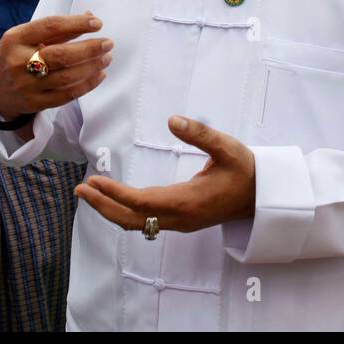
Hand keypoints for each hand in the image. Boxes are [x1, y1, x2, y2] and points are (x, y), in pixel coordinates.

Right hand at [0, 13, 112, 119]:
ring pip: (67, 77)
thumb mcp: (25, 36)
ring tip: (106, 58)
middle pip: (61, 55)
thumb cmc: (14, 56)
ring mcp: (27, 85)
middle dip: (90, 49)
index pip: (50, 27)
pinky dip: (87, 85)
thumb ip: (56, 29)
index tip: (97, 23)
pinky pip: (67, 95)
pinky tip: (98, 75)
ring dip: (92, 67)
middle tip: (108, 43)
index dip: (77, 24)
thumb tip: (90, 17)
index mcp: (15, 39)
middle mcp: (19, 62)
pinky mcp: (36, 103)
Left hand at [74, 116, 255, 233]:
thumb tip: (172, 120)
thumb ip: (200, 134)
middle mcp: (181, 217)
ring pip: (138, 224)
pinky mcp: (181, 220)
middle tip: (80, 189)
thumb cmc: (246, 170)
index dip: (116, 193)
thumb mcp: (227, 147)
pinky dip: (125, 212)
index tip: (94, 181)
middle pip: (133, 219)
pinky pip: (147, 222)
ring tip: (88, 193)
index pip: (143, 202)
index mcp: (188, 201)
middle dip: (104, 206)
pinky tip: (113, 201)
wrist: (263, 196)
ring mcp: (181, 222)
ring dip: (111, 210)